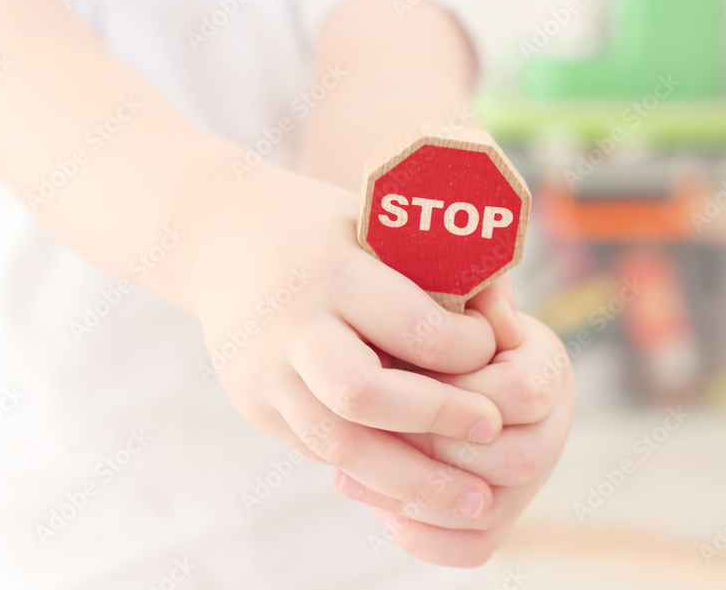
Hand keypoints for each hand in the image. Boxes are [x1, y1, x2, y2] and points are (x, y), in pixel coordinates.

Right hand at [187, 164, 508, 519]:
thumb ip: (438, 271)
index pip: (414, 327)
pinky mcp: (253, 404)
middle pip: (366, 397)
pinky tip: (418, 484)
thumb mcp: (375, 224)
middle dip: (440, 422)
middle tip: (494, 433)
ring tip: (473, 501)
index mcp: (329, 271)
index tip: (493, 352)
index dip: (468, 349)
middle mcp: (288, 326)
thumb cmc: (321, 228)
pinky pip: (319, 450)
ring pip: (340, 447)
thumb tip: (508, 332)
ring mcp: (262, 373)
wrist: (217, 236)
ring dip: (413, 481)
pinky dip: (374, 472)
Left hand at [330, 276, 575, 566]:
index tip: (389, 373)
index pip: (519, 392)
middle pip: (517, 459)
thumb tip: (484, 317)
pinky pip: (473, 548)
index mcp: (544, 365)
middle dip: (432, 446)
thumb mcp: (438, 289)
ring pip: (489, 511)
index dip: (454, 392)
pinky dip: (425, 539)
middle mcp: (552, 426)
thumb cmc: (422, 309)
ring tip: (348, 473)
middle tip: (364, 432)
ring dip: (416, 495)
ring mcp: (529, 478)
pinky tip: (380, 508)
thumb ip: (461, 290)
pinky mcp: (497, 516)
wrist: (426, 357)